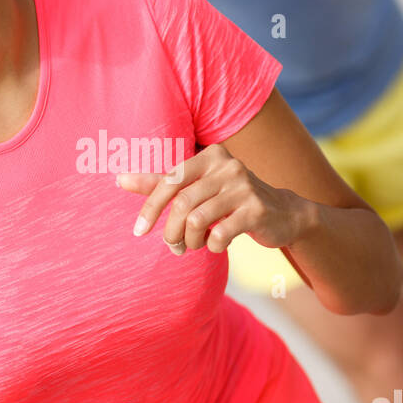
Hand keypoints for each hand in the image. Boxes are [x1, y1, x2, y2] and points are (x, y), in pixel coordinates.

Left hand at [116, 143, 308, 255]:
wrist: (284, 213)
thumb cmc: (230, 201)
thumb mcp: (197, 187)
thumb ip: (161, 183)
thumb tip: (119, 179)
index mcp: (210, 155)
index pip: (169, 181)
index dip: (150, 208)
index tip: (139, 231)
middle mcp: (227, 166)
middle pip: (182, 204)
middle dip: (172, 231)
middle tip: (174, 247)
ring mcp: (244, 187)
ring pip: (198, 220)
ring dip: (190, 241)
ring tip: (193, 246)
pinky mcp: (257, 210)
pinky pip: (220, 234)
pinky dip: (212, 245)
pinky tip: (216, 244)